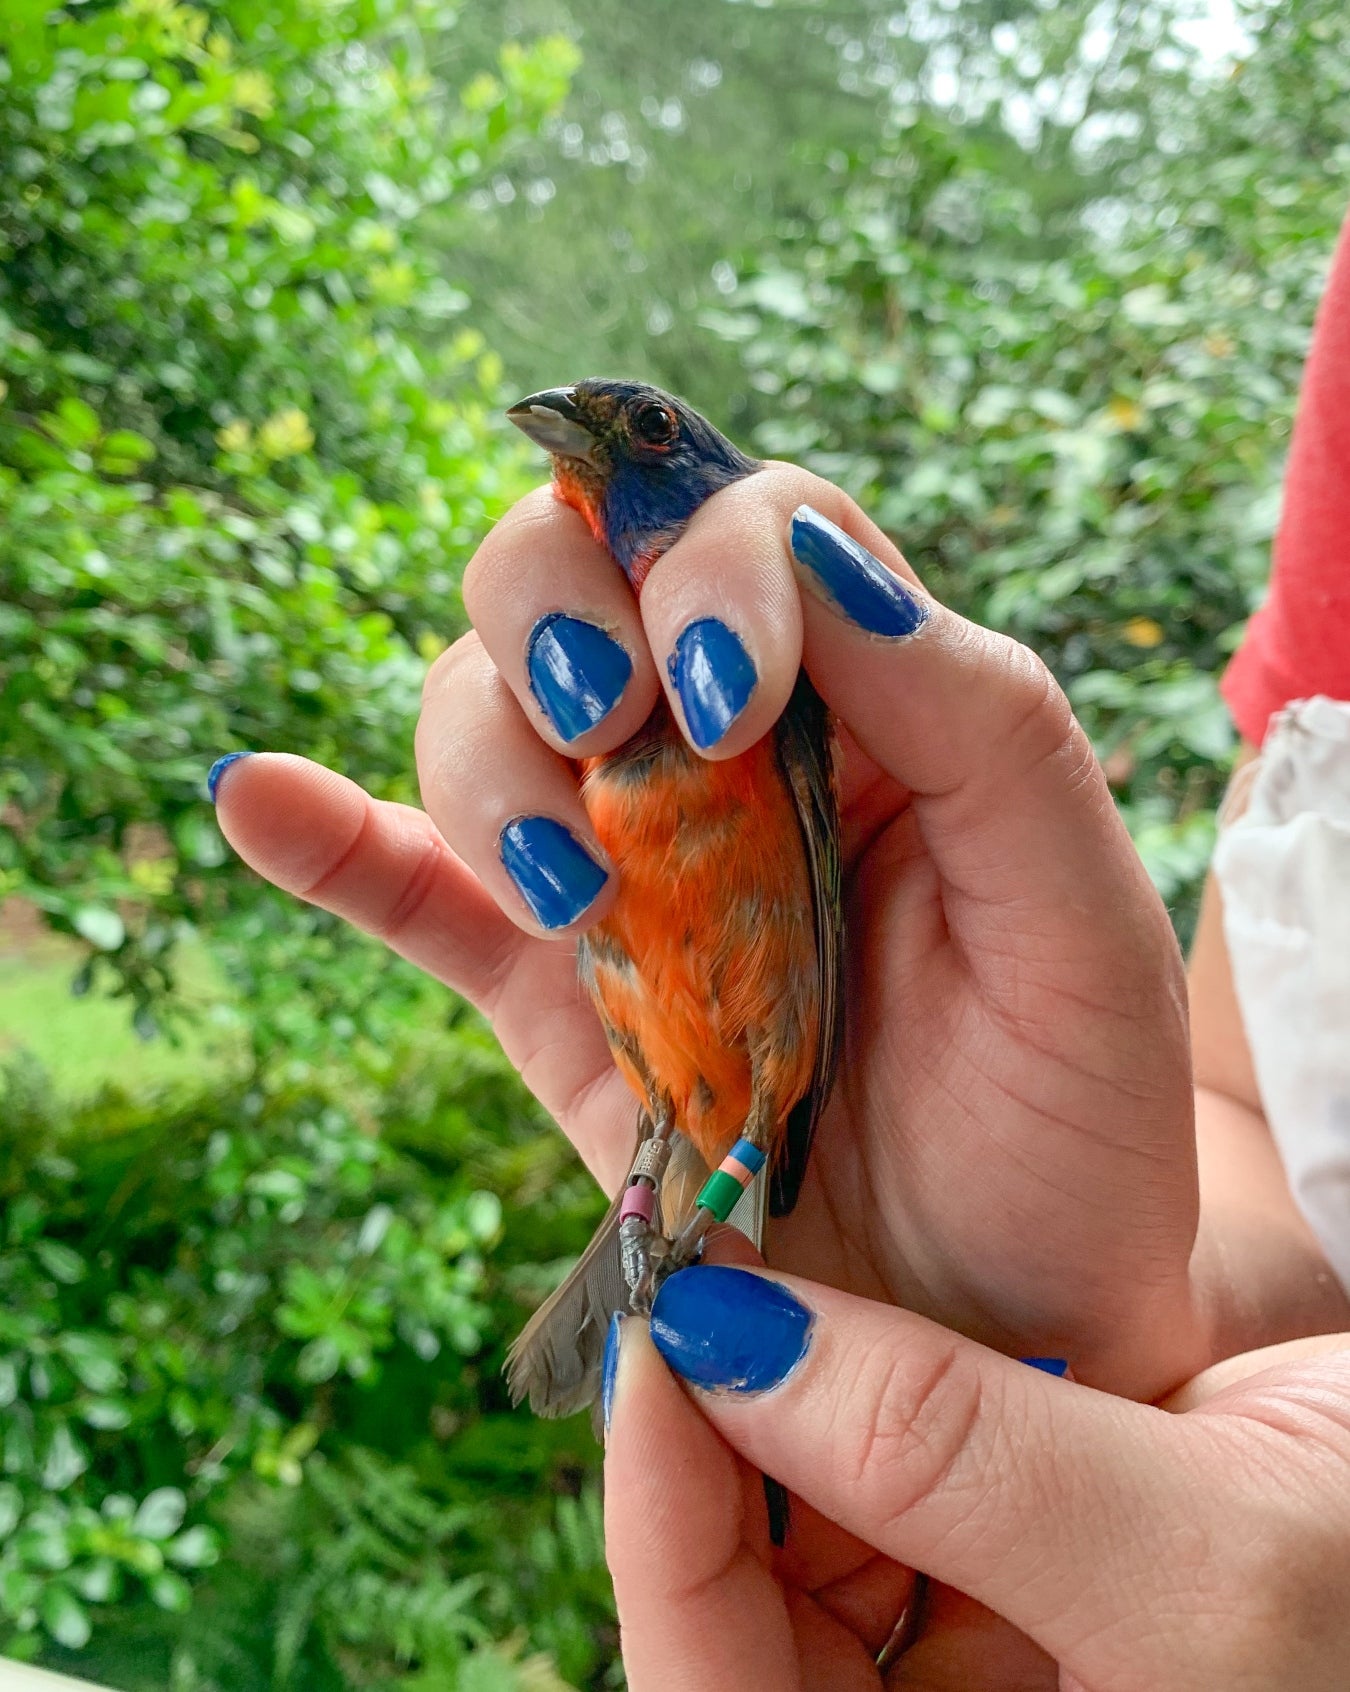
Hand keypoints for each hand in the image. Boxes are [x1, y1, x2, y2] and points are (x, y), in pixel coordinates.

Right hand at [214, 465, 1198, 1392]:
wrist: (994, 1319)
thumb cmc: (1065, 1117)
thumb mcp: (1072, 914)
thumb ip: (977, 717)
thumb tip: (799, 551)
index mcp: (872, 701)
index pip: (745, 528)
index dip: (702, 567)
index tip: (725, 703)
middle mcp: (724, 755)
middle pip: (574, 579)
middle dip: (556, 619)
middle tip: (606, 734)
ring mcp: (623, 864)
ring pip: (481, 719)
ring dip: (483, 765)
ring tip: (571, 896)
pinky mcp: (543, 988)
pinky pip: (407, 888)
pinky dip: (322, 835)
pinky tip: (253, 798)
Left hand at [604, 1254, 1349, 1691]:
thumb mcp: (1202, 1564)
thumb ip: (951, 1459)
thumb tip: (728, 1339)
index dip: (663, 1533)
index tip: (658, 1344)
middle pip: (738, 1627)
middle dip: (701, 1461)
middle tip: (689, 1289)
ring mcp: (977, 1667)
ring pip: (793, 1547)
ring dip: (761, 1413)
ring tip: (743, 1280)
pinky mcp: (1003, 1572)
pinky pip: (876, 1486)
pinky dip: (841, 1393)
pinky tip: (824, 1314)